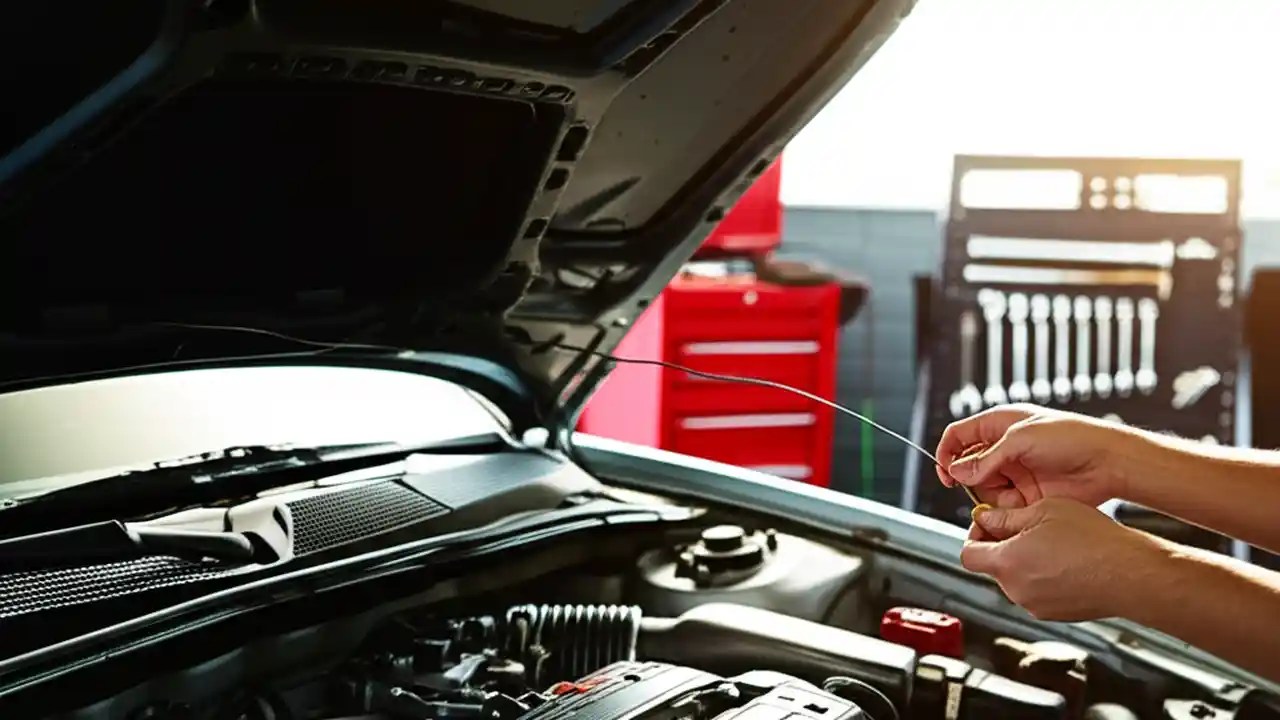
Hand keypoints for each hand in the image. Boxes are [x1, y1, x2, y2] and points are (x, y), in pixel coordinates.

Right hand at [935, 404, 1137, 508]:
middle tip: (982, 484)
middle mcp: (1003, 448)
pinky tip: (1020, 504)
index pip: (958, 436)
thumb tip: (958, 471)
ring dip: (990, 494)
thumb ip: (987, 457)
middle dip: (970, 478)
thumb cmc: (1072, 438)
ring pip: (983, 487)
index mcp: (999, 424)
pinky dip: (1004, 508)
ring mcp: (1015, 471)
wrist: (1107, 463)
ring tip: (1011, 494)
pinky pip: (1002, 504)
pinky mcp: (1026, 493)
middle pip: (967, 466)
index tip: (946, 473)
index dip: (947, 453)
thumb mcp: (1022, 439)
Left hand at [961, 499, 1169, 620]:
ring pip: (1016, 579)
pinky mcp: (1055, 614)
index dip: (974, 536)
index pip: (967, 554)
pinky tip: (1067, 561)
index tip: (988, 524)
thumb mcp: (1044, 511)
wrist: (1132, 575)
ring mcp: (1035, 605)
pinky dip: (1044, 576)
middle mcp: (1015, 590)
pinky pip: (1037, 591)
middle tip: (1026, 527)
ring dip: (1025, 560)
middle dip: (1003, 545)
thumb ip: (1007, 517)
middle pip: (993, 566)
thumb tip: (986, 517)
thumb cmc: (1094, 542)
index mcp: (1006, 563)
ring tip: (1053, 542)